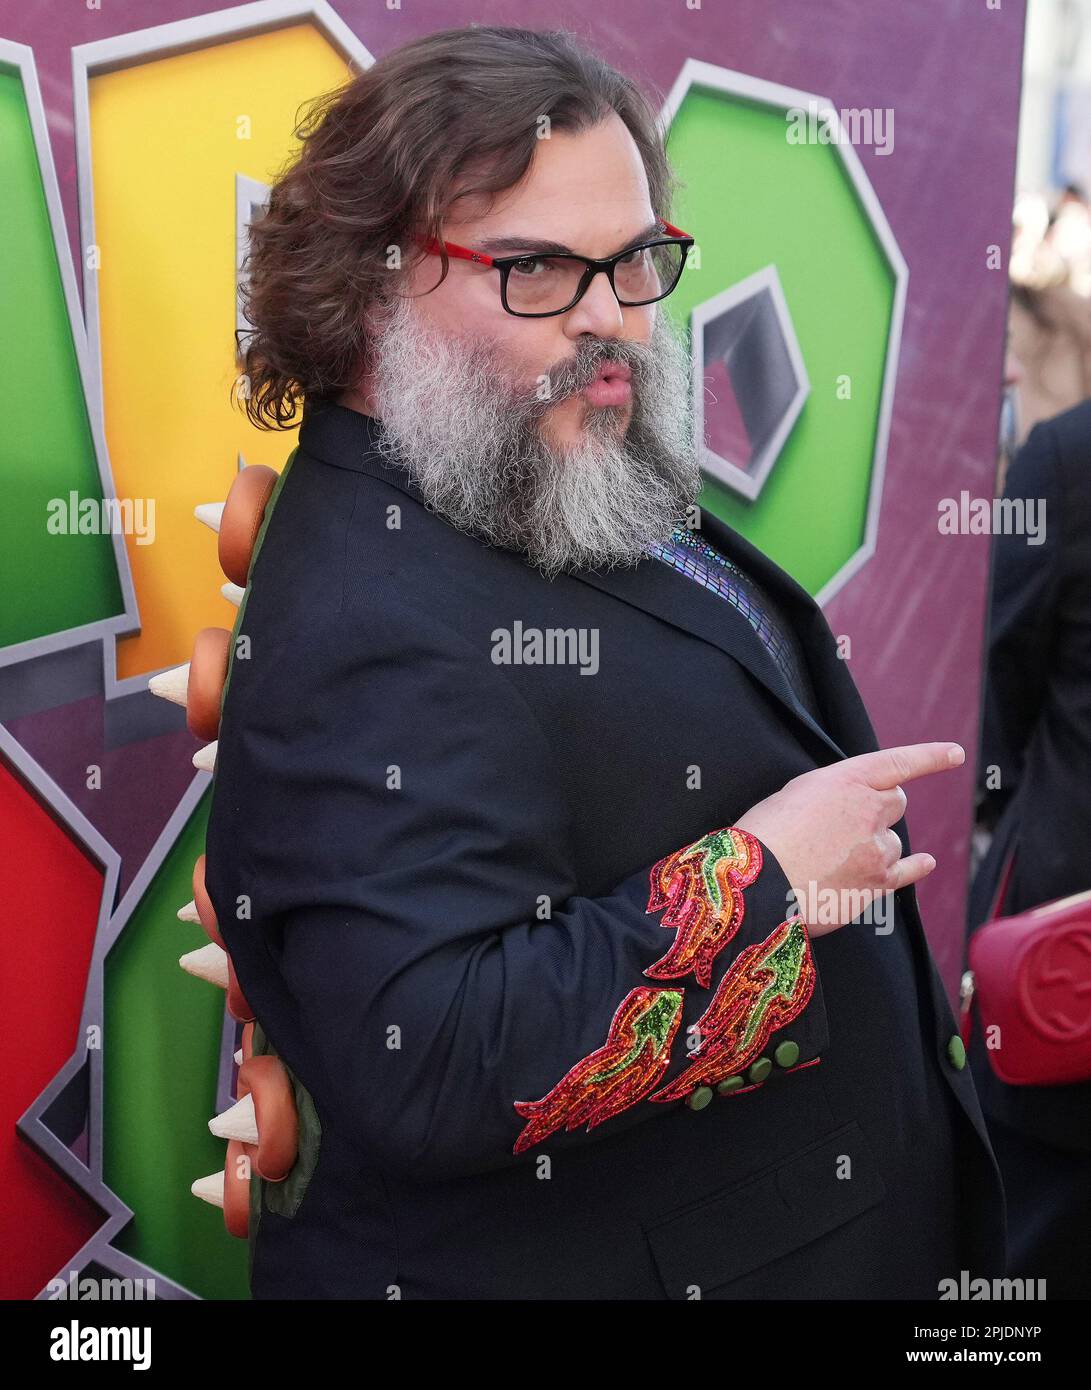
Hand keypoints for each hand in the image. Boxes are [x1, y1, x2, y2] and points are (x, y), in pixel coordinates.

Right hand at [735, 742, 964, 936]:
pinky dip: (915, 866)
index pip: (899, 763)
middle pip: (896, 802)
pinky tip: (925, 863)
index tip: (955, 754)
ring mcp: (877, 848)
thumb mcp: (795, 794)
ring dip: (876, 844)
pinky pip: (907, 870)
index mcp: (846, 780)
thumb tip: (848, 806)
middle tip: (854, 822)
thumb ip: (831, 792)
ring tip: (838, 858)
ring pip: (894, 841)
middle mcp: (869, 809)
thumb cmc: (763, 837)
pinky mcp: (877, 883)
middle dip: (881, 808)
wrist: (756, 884)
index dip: (930, 757)